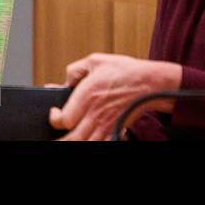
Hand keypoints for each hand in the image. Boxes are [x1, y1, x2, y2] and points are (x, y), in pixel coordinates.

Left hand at [47, 53, 181, 140]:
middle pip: (72, 138)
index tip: (54, 113)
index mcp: (87, 96)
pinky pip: (103, 143)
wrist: (150, 83)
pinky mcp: (117, 130)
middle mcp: (96, 114)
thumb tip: (65, 81)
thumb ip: (75, 70)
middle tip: (55, 135)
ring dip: (75, 142)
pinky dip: (93, 142)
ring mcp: (107, 124)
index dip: (55, 119)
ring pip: (86, 143)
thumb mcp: (95, 60)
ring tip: (68, 138)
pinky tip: (88, 138)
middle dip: (61, 139)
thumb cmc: (124, 71)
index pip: (63, 120)